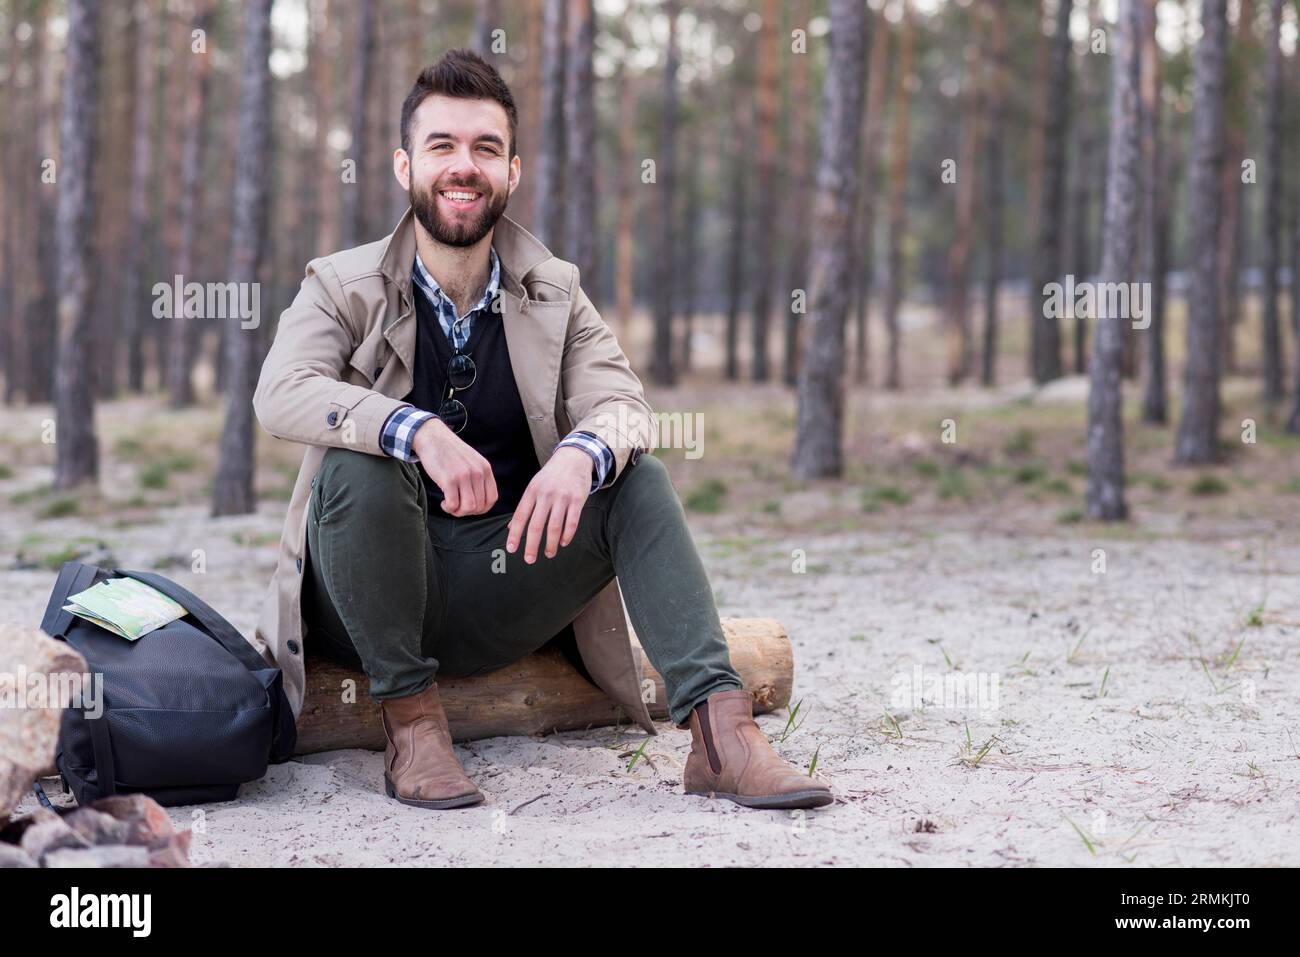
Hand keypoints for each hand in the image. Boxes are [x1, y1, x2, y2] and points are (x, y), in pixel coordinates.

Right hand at [411, 417, 498, 515]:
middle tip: (456, 506)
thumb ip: (479, 478)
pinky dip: (448, 508)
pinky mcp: (449, 479)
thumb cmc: (450, 452)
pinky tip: (443, 502)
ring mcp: (464, 476)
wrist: (433, 437)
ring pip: (469, 508)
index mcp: (485, 469)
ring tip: (450, 505)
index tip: (470, 507)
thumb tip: (479, 503)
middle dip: (467, 512)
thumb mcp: (472, 461)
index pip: (492, 499)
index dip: (481, 509)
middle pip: (480, 506)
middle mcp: (477, 472)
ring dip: (458, 512)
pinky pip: (453, 505)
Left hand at [506, 447, 592, 562]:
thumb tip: (511, 528)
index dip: (515, 534)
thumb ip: (524, 507)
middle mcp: (545, 495)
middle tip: (529, 560)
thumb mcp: (534, 486)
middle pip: (536, 525)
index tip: (511, 549)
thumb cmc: (551, 476)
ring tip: (548, 554)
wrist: (574, 458)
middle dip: (532, 545)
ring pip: (555, 526)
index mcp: (532, 491)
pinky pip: (572, 522)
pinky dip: (567, 535)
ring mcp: (562, 497)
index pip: (520, 516)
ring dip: (550, 544)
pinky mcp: (578, 499)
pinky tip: (563, 543)